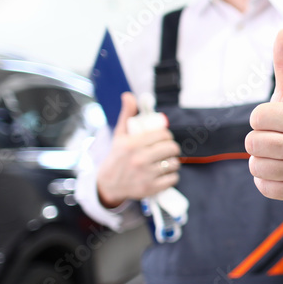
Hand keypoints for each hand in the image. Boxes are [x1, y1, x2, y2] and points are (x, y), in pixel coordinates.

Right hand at [96, 92, 181, 208]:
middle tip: (167, 150)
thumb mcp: (119, 135)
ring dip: (173, 162)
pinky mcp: (151, 188)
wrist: (108, 185)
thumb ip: (127, 115)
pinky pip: (173, 179)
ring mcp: (145, 175)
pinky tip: (165, 173)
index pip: (163, 134)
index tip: (164, 138)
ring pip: (174, 164)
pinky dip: (172, 176)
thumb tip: (129, 95)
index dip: (167, 136)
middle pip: (171, 148)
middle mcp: (139, 159)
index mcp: (132, 144)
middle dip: (172, 148)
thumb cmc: (117, 157)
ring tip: (166, 161)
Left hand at [246, 29, 282, 200]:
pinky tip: (281, 170)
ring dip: (262, 160)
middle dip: (259, 139)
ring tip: (280, 155)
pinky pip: (262, 186)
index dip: (261, 118)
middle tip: (277, 139)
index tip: (276, 121)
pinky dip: (266, 179)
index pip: (257, 118)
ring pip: (255, 165)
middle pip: (253, 142)